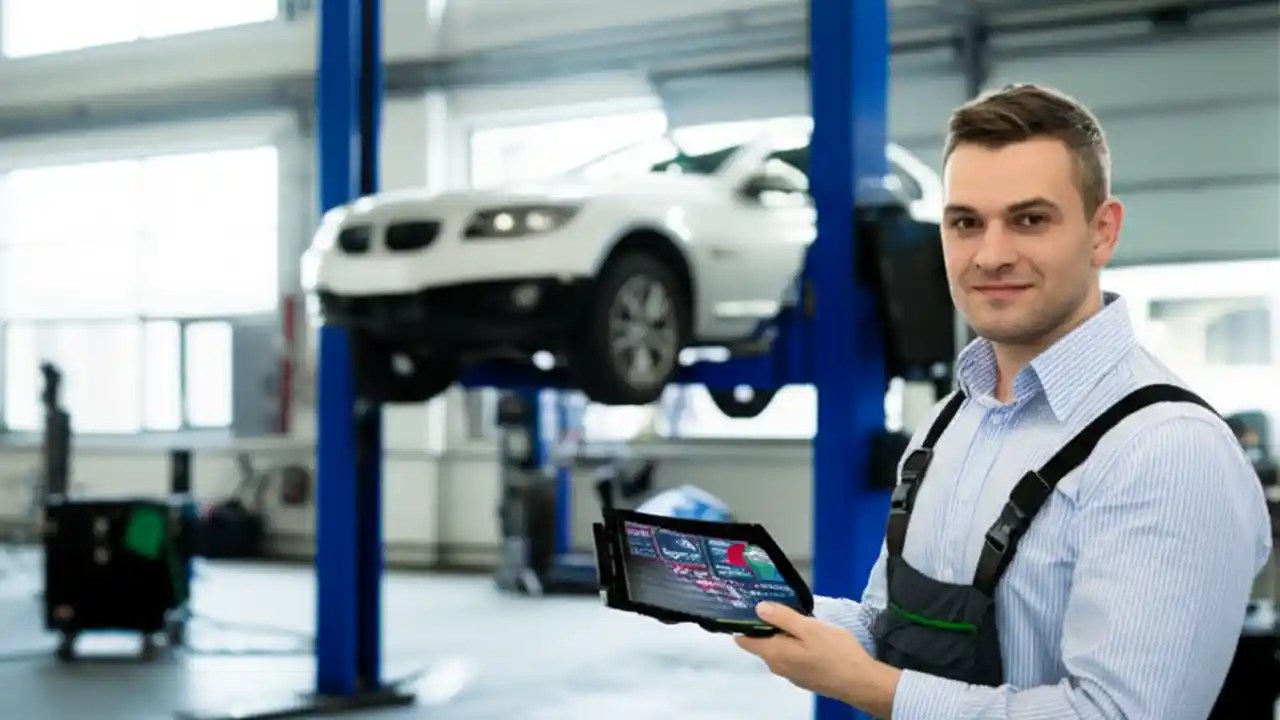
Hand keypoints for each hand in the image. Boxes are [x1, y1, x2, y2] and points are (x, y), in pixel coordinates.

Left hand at [735, 602, 900, 715]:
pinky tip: (808, 634)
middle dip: (766, 624)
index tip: (748, 605)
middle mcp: (777, 666)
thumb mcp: (809, 628)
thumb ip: (782, 617)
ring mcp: (790, 673)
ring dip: (783, 634)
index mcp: (774, 654)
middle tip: (779, 603)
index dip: (743, 622)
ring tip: (796, 615)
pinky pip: (790, 656)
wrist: (860, 682)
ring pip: (778, 649)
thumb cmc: (835, 652)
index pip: (743, 640)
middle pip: (761, 643)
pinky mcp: (803, 676)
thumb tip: (758, 608)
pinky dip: (794, 644)